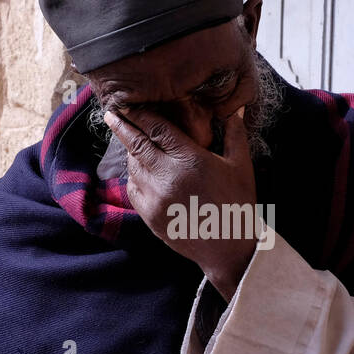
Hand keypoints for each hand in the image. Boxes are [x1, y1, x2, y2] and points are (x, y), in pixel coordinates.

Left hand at [103, 105, 257, 299]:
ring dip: (132, 153)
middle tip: (113, 114)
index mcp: (190, 160)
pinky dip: (134, 177)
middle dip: (123, 127)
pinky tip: (141, 172)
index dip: (140, 115)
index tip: (129, 105)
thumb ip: (234, 135)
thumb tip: (232, 111)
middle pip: (136, 144)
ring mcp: (155, 198)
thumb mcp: (241, 166)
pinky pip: (133, 189)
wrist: (229, 248)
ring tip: (133, 144)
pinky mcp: (149, 215)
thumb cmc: (238, 204)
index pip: (156, 129)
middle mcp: (168, 176)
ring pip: (133, 167)